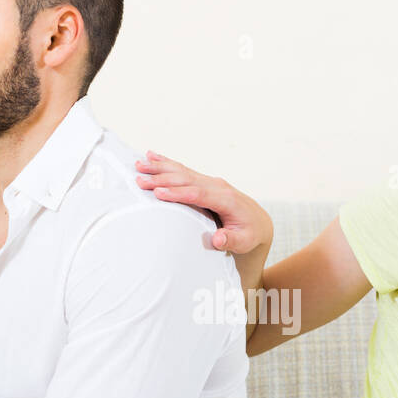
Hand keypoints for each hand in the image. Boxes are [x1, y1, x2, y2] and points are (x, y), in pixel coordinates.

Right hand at [135, 151, 272, 254]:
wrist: (257, 221)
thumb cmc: (249, 233)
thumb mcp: (244, 241)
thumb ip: (231, 240)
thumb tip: (217, 239)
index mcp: (225, 199)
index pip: (198, 194)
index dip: (178, 193)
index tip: (158, 192)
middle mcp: (217, 186)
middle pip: (186, 180)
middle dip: (162, 179)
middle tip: (139, 179)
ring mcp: (210, 181)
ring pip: (182, 171)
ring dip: (160, 167)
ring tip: (139, 164)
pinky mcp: (204, 181)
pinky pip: (183, 170)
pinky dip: (167, 162)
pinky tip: (152, 155)